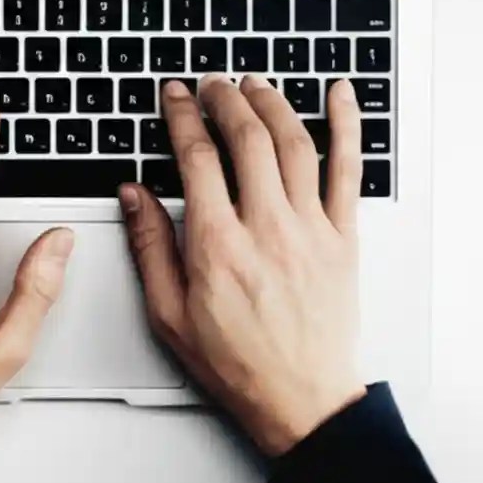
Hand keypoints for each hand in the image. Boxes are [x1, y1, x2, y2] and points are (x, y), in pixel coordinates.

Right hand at [119, 75, 366, 455]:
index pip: (197, 158)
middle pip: (247, 138)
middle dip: (226, 99)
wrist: (301, 399)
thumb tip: (133, 196)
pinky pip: (348, 169)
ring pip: (295, 143)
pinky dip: (347, 125)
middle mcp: (267, 230)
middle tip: (213, 84)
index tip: (176, 97)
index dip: (183, 116)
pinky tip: (341, 94)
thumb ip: (150, 247)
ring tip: (255, 84)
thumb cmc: (237, 364)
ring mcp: (310, 230)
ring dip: (273, 102)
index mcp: (218, 247)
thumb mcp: (169, 314)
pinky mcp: (343, 238)